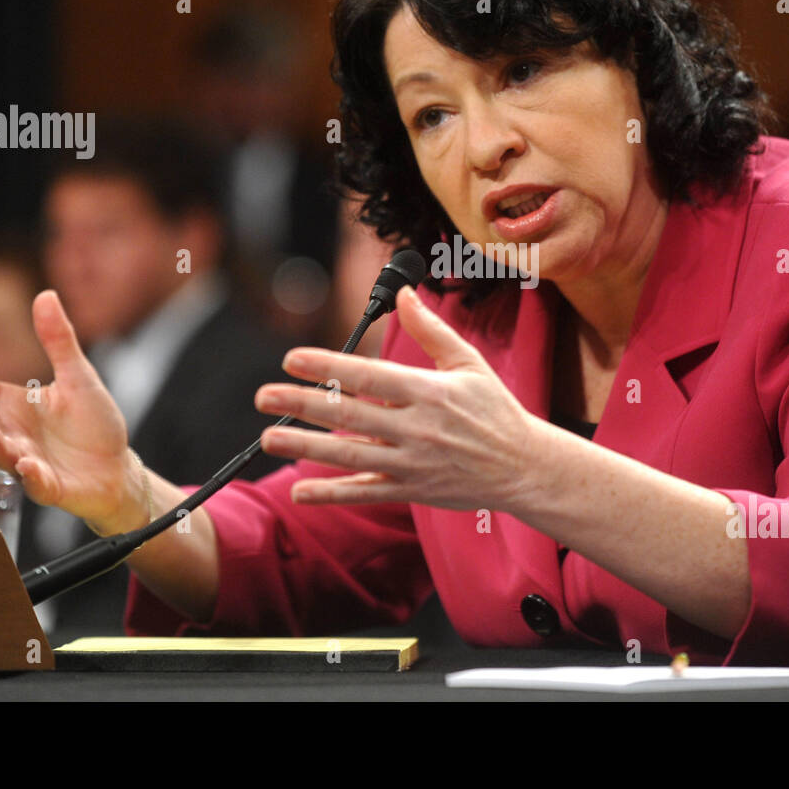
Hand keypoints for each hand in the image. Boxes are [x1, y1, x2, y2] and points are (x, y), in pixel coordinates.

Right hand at [0, 290, 138, 531]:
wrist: (116, 469)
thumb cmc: (93, 424)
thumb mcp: (79, 376)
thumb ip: (59, 340)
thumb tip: (46, 293)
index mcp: (16, 405)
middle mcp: (13, 433)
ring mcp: (26, 462)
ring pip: (0, 451)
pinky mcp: (48, 486)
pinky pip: (35, 482)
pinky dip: (30, 474)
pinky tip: (27, 464)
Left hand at [255, 286, 541, 512]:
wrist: (525, 467)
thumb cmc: (496, 411)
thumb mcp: (469, 363)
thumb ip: (432, 330)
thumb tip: (406, 294)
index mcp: (429, 392)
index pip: (369, 376)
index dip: (328, 366)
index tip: (293, 359)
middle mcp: (417, 428)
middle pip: (349, 415)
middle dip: (303, 404)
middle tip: (264, 396)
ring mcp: (412, 462)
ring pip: (349, 455)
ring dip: (305, 447)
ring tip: (268, 437)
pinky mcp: (411, 490)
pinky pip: (365, 492)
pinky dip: (331, 493)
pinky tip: (299, 490)